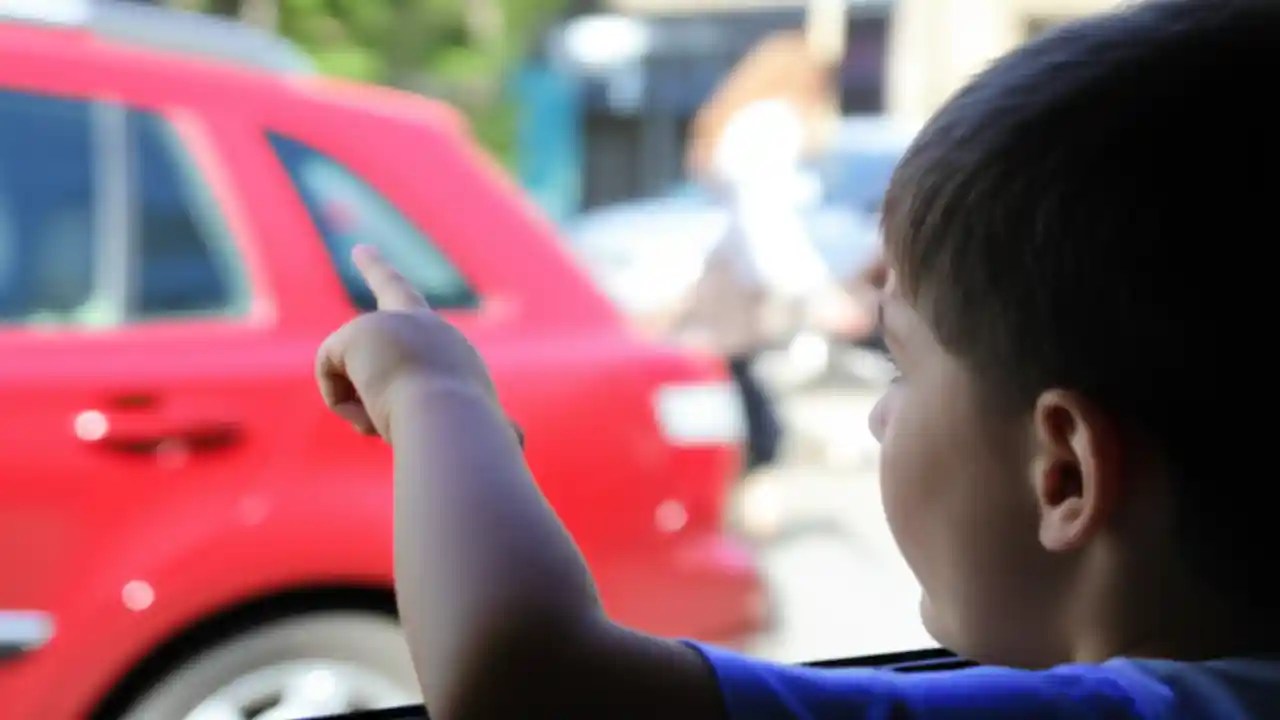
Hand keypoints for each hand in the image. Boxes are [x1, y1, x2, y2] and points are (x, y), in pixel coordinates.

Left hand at [316, 245, 494, 437]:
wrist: (452, 421)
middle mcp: (420, 321)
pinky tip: (370, 410)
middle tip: (363, 250)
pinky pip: (329, 375)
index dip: (386, 274)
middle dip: (377, 265)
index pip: (412, 304)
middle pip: (391, 288)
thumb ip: (502, 431)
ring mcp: (387, 321)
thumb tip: (520, 439)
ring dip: (364, 407)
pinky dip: (343, 403)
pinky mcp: (355, 334)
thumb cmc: (471, 433)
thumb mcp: (489, 433)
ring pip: (352, 370)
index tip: (361, 248)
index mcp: (447, 343)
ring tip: (394, 415)